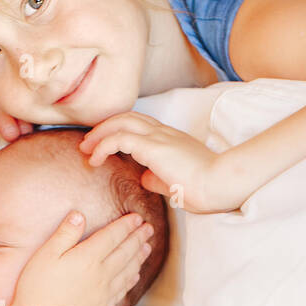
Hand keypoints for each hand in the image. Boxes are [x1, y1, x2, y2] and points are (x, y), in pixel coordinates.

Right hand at [11, 210, 152, 305]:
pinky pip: (123, 290)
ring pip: (128, 270)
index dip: (126, 225)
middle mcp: (101, 274)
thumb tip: (79, 215)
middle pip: (125, 252)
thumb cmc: (36, 287)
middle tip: (149, 229)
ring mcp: (104, 292)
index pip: (113, 236)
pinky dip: (132, 279)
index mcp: (88, 257)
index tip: (137, 218)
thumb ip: (65, 234)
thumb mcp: (45, 254)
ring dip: (139, 257)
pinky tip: (135, 275)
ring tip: (147, 247)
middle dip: (139, 238)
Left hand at [78, 112, 258, 212]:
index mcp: (170, 139)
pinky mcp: (153, 147)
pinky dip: (103, 145)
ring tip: (86, 150)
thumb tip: (144, 178)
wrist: (220, 184)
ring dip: (99, 134)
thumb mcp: (176, 183)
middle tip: (86, 144)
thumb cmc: (204, 188)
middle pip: (126, 117)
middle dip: (103, 128)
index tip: (101, 146)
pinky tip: (95, 159)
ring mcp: (159, 137)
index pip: (139, 124)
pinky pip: (120, 138)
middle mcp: (163, 132)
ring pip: (121, 121)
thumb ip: (158, 178)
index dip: (117, 130)